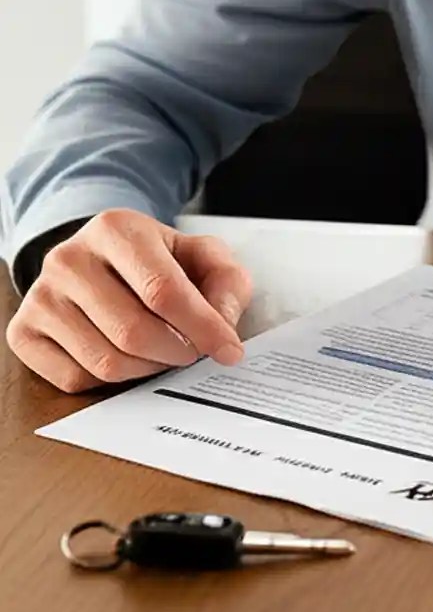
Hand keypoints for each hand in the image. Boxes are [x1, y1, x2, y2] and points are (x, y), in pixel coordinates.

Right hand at [5, 209, 251, 392]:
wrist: (102, 260)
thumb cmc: (159, 262)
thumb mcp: (203, 256)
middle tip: (193, 352)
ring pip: (105, 362)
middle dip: (177, 353)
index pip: (164, 291)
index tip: (230, 351)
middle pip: (133, 332)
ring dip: (148, 369)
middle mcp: (68, 259)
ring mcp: (39, 296)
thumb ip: (227, 282)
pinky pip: (75, 379)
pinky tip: (124, 355)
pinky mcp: (23, 332)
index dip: (204, 328)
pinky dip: (111, 381)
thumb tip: (223, 324)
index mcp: (116, 229)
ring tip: (162, 351)